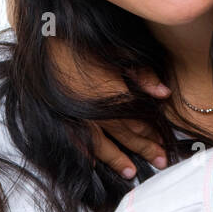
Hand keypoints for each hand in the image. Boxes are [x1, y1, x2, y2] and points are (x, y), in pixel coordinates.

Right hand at [48, 37, 170, 178]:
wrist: (46, 39)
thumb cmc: (85, 42)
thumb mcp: (120, 52)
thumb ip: (143, 74)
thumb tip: (164, 93)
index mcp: (114, 96)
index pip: (139, 121)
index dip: (154, 134)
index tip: (165, 146)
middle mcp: (97, 112)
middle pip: (126, 135)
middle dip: (144, 149)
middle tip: (160, 162)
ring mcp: (78, 117)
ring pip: (102, 144)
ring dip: (118, 159)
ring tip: (131, 172)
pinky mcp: (61, 116)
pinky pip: (76, 141)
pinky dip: (86, 154)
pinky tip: (93, 164)